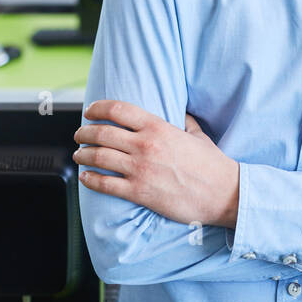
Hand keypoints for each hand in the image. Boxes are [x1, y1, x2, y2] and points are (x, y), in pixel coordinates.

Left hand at [72, 100, 239, 227]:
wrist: (222, 193)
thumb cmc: (212, 164)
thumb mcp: (198, 134)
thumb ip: (184, 122)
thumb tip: (180, 113)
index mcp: (159, 127)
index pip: (118, 110)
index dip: (98, 108)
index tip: (90, 111)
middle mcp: (146, 145)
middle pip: (103, 133)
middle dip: (85, 132)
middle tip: (79, 134)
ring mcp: (141, 169)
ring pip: (99, 157)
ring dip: (83, 154)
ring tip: (79, 154)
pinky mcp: (139, 192)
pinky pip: (106, 184)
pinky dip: (91, 179)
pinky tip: (86, 177)